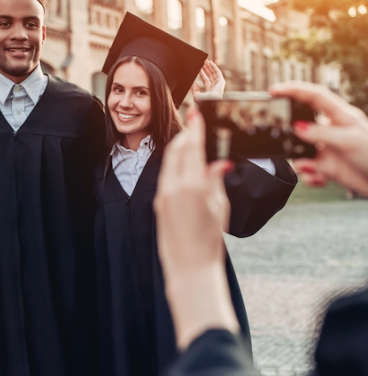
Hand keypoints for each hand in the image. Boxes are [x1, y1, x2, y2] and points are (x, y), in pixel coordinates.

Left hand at [155, 108, 238, 348]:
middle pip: (177, 150)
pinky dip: (174, 164)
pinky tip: (183, 163)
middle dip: (186, 134)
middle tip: (194, 122)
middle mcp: (174, 187)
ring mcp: (163, 195)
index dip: (195, 128)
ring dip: (179, 147)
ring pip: (169, 162)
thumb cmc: (209, 241)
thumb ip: (215, 181)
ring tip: (190, 138)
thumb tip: (219, 162)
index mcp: (192, 186)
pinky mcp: (159, 203)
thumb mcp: (219, 208)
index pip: (192, 148)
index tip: (196, 112)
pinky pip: (165, 176)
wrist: (189, 266)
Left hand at [191, 60, 225, 101]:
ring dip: (209, 66)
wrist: (211, 101)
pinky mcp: (221, 81)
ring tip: (205, 61)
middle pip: (210, 75)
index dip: (202, 74)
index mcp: (209, 90)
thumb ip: (195, 89)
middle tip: (202, 63)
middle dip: (206, 69)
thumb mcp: (196, 96)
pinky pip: (218, 72)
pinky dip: (214, 67)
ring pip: (213, 73)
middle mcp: (214, 87)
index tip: (199, 69)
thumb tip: (194, 82)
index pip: (205, 80)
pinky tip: (210, 62)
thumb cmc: (205, 101)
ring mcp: (218, 84)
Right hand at [270, 81, 367, 194]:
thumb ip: (322, 133)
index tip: (273, 90)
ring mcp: (326, 148)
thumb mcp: (349, 141)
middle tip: (277, 135)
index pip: (313, 96)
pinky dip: (308, 175)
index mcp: (340, 116)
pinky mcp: (326, 166)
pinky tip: (318, 178)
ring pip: (299, 150)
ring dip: (299, 160)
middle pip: (300, 123)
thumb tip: (296, 127)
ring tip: (307, 167)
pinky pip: (307, 169)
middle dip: (287, 130)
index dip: (293, 89)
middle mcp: (330, 130)